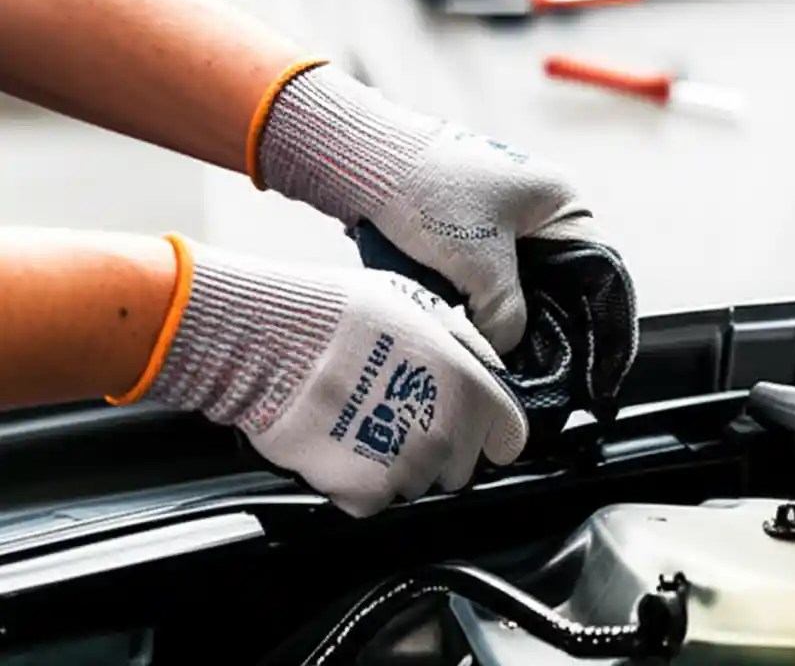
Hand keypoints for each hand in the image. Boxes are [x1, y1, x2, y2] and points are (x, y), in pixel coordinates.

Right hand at [145, 236, 527, 516]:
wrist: (274, 341)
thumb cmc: (341, 313)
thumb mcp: (420, 304)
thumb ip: (463, 345)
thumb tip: (485, 363)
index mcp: (472, 387)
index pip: (509, 436)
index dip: (485, 433)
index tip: (466, 429)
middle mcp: (448, 433)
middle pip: (458, 468)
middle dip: (433, 450)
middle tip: (394, 417)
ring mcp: (408, 468)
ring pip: (414, 485)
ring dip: (392, 466)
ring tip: (358, 425)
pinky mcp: (365, 494)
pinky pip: (371, 502)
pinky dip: (354, 486)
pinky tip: (337, 447)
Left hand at [256, 63, 605, 353]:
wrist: (360, 161)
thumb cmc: (428, 195)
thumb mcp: (478, 265)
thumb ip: (507, 317)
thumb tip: (506, 355)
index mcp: (562, 203)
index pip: (599, 272)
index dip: (596, 321)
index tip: (589, 365)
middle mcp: (541, 210)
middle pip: (561, 284)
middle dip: (548, 325)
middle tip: (541, 368)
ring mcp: (505, 219)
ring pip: (524, 286)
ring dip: (511, 317)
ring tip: (505, 354)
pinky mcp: (472, 232)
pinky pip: (492, 279)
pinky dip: (485, 304)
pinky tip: (476, 331)